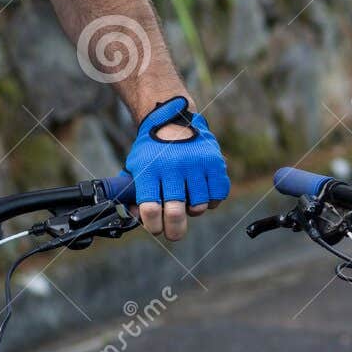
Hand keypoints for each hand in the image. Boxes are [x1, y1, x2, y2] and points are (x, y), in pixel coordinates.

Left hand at [120, 97, 230, 241]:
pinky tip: (203, 192)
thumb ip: (134, 194)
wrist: (172, 117)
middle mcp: (173, 166)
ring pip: (199, 207)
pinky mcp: (214, 162)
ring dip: (193, 210)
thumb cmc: (152, 150)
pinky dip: (211, 200)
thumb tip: (135, 219)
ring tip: (188, 200)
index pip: (150, 209)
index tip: (156, 229)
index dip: (153, 227)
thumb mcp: (136, 167)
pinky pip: (218, 195)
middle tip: (174, 234)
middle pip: (175, 213)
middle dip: (175, 231)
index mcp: (149, 169)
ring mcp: (195, 164)